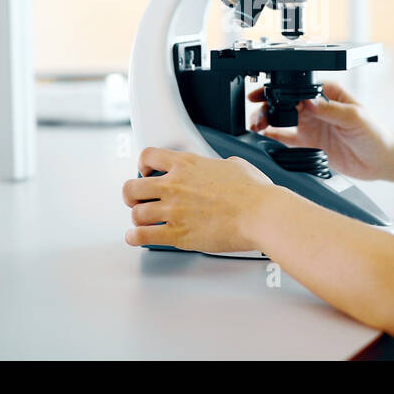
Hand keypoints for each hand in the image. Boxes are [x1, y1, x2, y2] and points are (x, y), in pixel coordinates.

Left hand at [123, 148, 288, 252]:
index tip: (144, 172)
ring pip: (136, 213)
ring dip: (137, 218)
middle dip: (132, 195)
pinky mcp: (178, 234)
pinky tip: (135, 238)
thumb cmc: (254, 192)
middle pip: (133, 187)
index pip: (148, 156)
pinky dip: (135, 237)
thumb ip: (218, 165)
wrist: (260, 214)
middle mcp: (175, 185)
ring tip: (141, 222)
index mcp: (187, 165)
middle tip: (137, 200)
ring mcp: (174, 210)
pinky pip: (144, 236)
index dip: (142, 165)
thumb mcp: (235, 164)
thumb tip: (221, 168)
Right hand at [248, 81, 393, 180]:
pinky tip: (263, 139)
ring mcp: (311, 126)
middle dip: (268, 106)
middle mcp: (316, 108)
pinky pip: (286, 141)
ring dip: (267, 122)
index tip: (265, 95)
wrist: (382, 160)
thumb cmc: (375, 133)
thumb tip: (308, 102)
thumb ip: (330, 109)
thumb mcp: (355, 116)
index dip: (279, 90)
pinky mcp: (309, 144)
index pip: (298, 88)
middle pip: (284, 103)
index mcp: (327, 93)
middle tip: (257, 114)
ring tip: (255, 126)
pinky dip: (273, 140)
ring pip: (281, 120)